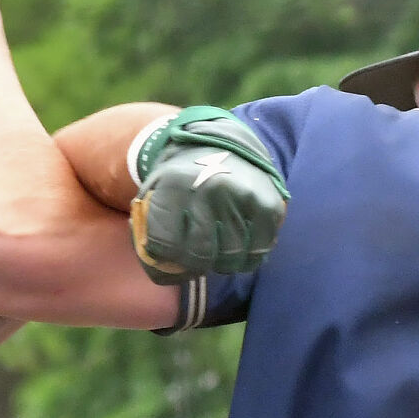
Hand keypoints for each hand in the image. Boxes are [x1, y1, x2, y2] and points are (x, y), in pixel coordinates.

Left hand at [130, 108, 289, 280]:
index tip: (169, 253)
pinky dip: (247, 259)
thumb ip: (150, 233)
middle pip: (199, 255)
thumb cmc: (182, 180)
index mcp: (174, 185)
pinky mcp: (268, 205)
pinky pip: (257, 253)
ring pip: (230, 259)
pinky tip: (240, 248)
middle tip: (196, 258)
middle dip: (195, 265)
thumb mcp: (154, 193)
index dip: (164, 258)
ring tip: (218, 251)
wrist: (220, 144)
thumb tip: (166, 273)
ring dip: (222, 264)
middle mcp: (209, 188)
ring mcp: (242, 196)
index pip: (163, 245)